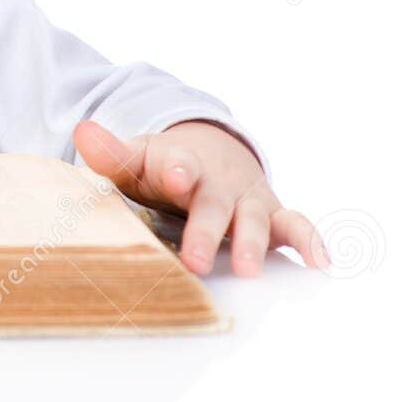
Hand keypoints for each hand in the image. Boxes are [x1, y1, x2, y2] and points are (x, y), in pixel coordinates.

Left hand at [72, 118, 329, 276]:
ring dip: (250, 243)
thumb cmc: (164, 166)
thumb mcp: (135, 159)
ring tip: (246, 269)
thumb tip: (82, 132)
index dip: (177, 169)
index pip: (177, 162)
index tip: (176, 174)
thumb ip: (111, 154)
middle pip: (211, 204)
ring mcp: (245, 197)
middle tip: (194, 260)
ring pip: (251, 219)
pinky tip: (319, 260)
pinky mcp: (270, 215)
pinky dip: (308, 240)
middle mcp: (216, 180)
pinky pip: (292, 225)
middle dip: (204, 230)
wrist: (209, 154)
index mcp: (179, 162)